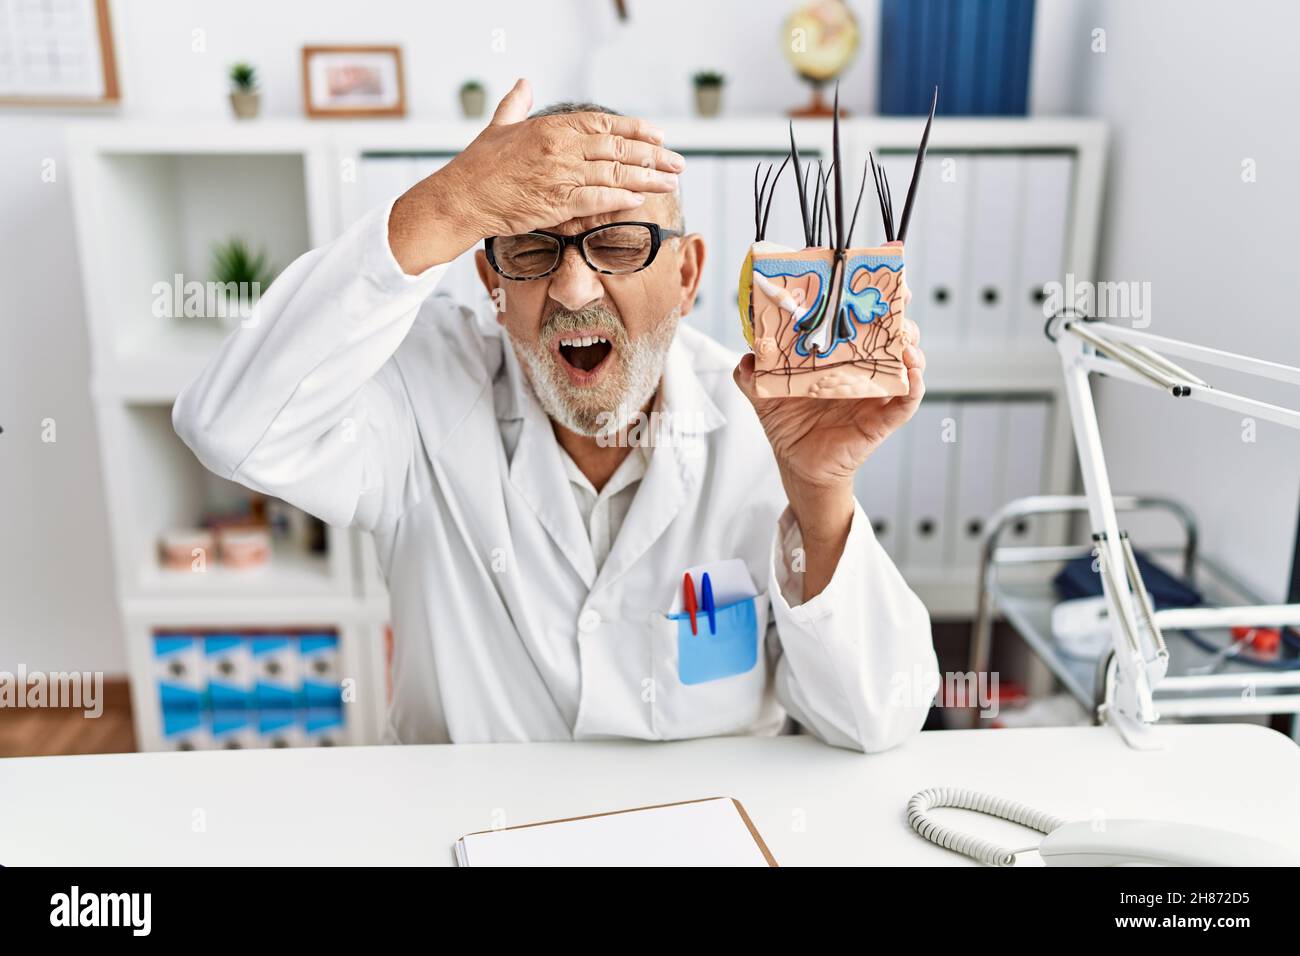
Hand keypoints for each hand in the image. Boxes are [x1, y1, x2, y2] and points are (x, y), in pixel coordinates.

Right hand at [389, 78, 683, 273]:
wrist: (462, 197)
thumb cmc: (478, 165)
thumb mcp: (499, 125)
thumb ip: (516, 104)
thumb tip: (523, 83)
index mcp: (552, 127)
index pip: (605, 124)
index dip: (635, 130)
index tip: (658, 135)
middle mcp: (561, 147)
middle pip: (618, 149)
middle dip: (653, 156)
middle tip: (678, 162)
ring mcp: (561, 175)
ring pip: (615, 175)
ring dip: (648, 178)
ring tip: (670, 181)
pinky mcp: (558, 202)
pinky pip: (598, 200)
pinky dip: (622, 199)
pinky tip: (641, 199)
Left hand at [734, 308, 924, 599]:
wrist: (798, 465)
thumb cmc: (789, 423)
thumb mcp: (764, 394)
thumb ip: (751, 375)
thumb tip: (745, 359)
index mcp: (840, 354)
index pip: (862, 318)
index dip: (873, 297)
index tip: (878, 277)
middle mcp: (864, 368)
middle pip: (892, 333)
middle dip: (900, 314)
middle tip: (899, 298)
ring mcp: (877, 392)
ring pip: (906, 362)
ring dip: (911, 346)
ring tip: (906, 339)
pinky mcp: (882, 419)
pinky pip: (906, 402)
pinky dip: (913, 386)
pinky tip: (912, 373)